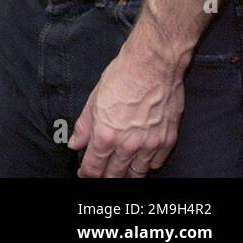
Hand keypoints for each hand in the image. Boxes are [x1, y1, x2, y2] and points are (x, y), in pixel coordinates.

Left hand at [69, 41, 184, 176]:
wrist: (153, 65)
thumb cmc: (122, 77)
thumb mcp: (94, 100)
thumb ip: (84, 126)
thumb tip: (75, 143)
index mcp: (106, 135)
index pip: (94, 167)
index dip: (87, 174)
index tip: (84, 174)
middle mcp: (128, 145)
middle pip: (115, 174)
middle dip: (106, 177)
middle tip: (101, 175)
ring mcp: (150, 145)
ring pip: (137, 173)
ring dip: (127, 175)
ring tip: (120, 172)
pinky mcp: (167, 140)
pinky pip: (156, 163)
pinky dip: (147, 165)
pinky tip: (140, 161)